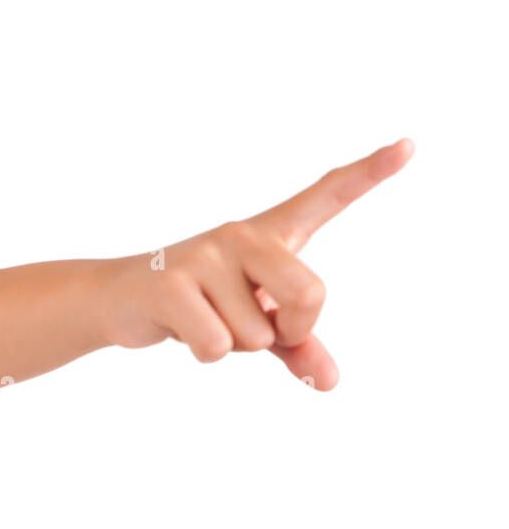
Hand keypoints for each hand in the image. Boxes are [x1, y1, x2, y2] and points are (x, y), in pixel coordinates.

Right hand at [96, 138, 414, 389]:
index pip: (326, 196)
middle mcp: (241, 236)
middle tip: (255, 325)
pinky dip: (205, 353)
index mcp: (268, 236)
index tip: (410, 146)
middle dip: (288, 330)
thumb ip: (298, 347)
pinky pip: (217, 345)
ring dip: (232, 345)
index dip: (370, 172)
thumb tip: (329, 382)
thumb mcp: (255, 324)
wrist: (117, 301)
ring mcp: (205, 255)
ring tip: (202, 319)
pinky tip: (179, 327)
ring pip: (255, 335)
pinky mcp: (172, 283)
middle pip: (310, 295)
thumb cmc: (198, 306)